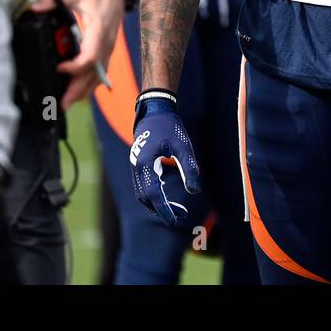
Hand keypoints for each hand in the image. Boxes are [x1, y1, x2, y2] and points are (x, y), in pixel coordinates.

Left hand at [31, 0, 124, 108]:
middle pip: (94, 74)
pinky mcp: (107, 51)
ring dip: (84, 91)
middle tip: (61, 104)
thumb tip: (35, 9)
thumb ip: (53, 0)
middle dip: (77, 90)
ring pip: (98, 76)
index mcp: (98, 30)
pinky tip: (78, 92)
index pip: (90, 57)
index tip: (59, 68)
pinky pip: (100, 72)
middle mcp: (106, 44)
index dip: (75, 67)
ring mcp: (108, 49)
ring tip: (67, 103)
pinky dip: (89, 84)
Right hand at [129, 90, 201, 227]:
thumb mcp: (183, 146)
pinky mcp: (138, 162)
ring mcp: (135, 165)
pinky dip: (152, 193)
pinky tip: (165, 192)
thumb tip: (195, 190)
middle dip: (161, 209)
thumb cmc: (170, 126)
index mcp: (146, 164)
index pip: (154, 195)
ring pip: (142, 192)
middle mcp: (137, 167)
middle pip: (145, 197)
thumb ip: (189, 168)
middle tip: (179, 215)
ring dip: (156, 202)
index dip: (164, 210)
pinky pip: (142, 184)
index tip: (175, 221)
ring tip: (174, 208)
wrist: (155, 109)